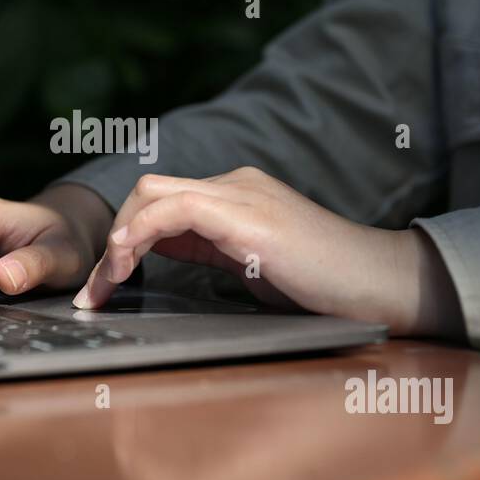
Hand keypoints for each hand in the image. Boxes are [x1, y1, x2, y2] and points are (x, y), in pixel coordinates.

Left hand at [72, 167, 464, 338]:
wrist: (384, 284)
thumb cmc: (328, 286)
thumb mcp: (253, 267)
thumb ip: (208, 252)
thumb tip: (156, 252)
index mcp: (236, 199)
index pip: (161, 202)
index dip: (124, 239)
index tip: (103, 287)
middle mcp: (235, 186)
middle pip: (148, 191)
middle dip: (112, 239)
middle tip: (95, 293)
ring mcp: (242, 195)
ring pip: (152, 194)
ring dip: (117, 242)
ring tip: (103, 289)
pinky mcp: (247, 215)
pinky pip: (174, 209)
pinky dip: (139, 234)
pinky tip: (125, 265)